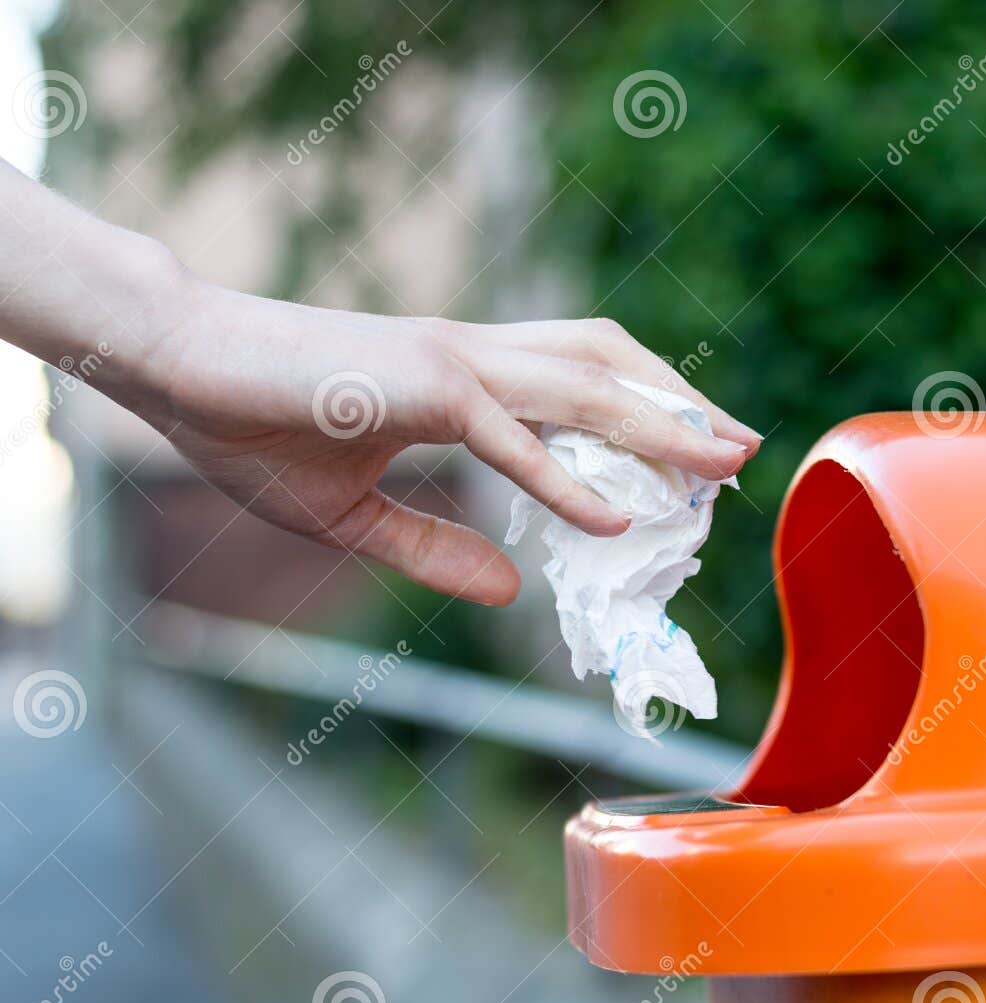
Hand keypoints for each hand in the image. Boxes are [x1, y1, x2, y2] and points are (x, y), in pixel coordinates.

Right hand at [124, 278, 760, 606]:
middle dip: (681, 406)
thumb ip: (433, 549)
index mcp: (467, 377)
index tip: (696, 453)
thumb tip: (509, 593)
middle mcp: (475, 358)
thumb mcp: (354, 514)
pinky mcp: (419, 388)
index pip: (582, 380)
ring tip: (724, 463)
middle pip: (609, 367)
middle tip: (743, 448)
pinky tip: (617, 519)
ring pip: (585, 390)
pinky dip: (568, 480)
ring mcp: (452, 365)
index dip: (646, 409)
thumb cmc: (250, 425)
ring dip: (660, 428)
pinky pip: (512, 440)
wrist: (173, 365)